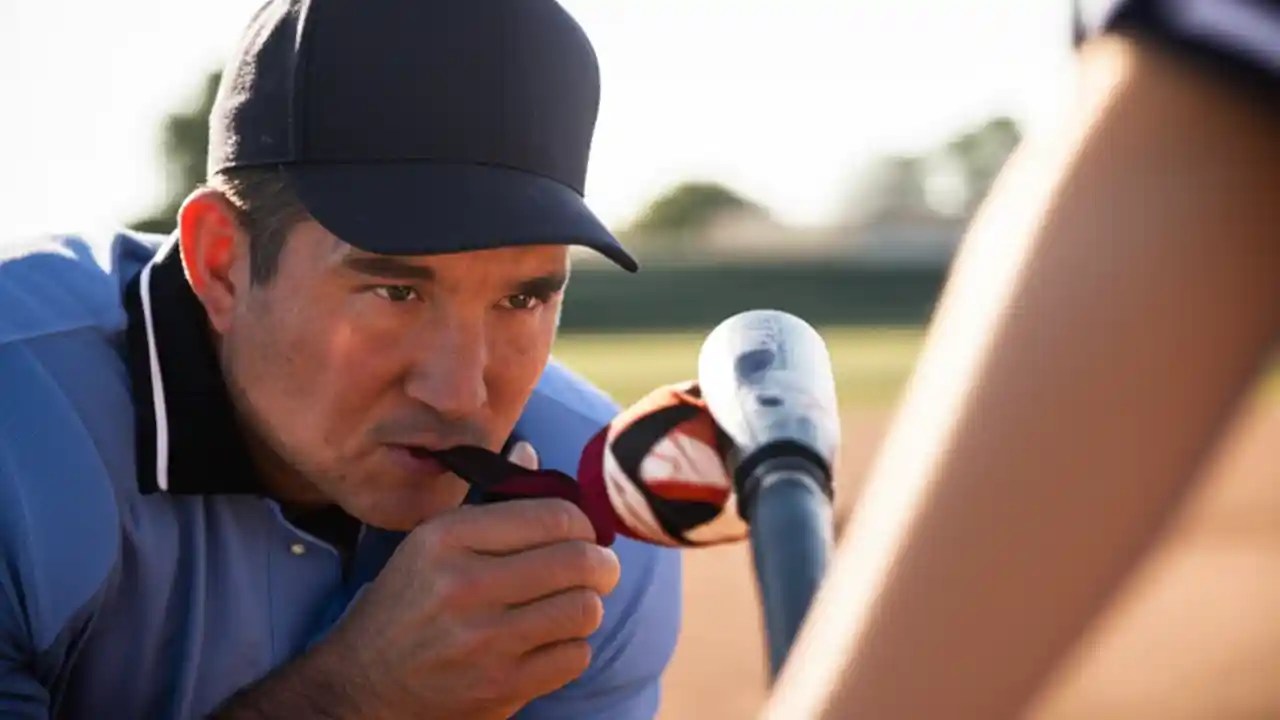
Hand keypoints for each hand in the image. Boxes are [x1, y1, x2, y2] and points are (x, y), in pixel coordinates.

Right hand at [314, 444, 621, 718]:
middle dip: (601, 564)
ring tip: (570, 604)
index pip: (553, 515)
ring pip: (584, 609)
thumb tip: (532, 451)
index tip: (582, 533)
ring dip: (587, 606)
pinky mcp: (502, 686)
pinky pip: (575, 656)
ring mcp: (484, 641)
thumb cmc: (408, 604)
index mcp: (448, 538)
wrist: (365, 685)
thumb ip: (489, 502)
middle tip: (599, 568)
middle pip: (578, 561)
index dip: (583, 523)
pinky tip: (549, 642)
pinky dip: (572, 648)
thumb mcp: (431, 542)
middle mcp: (465, 585)